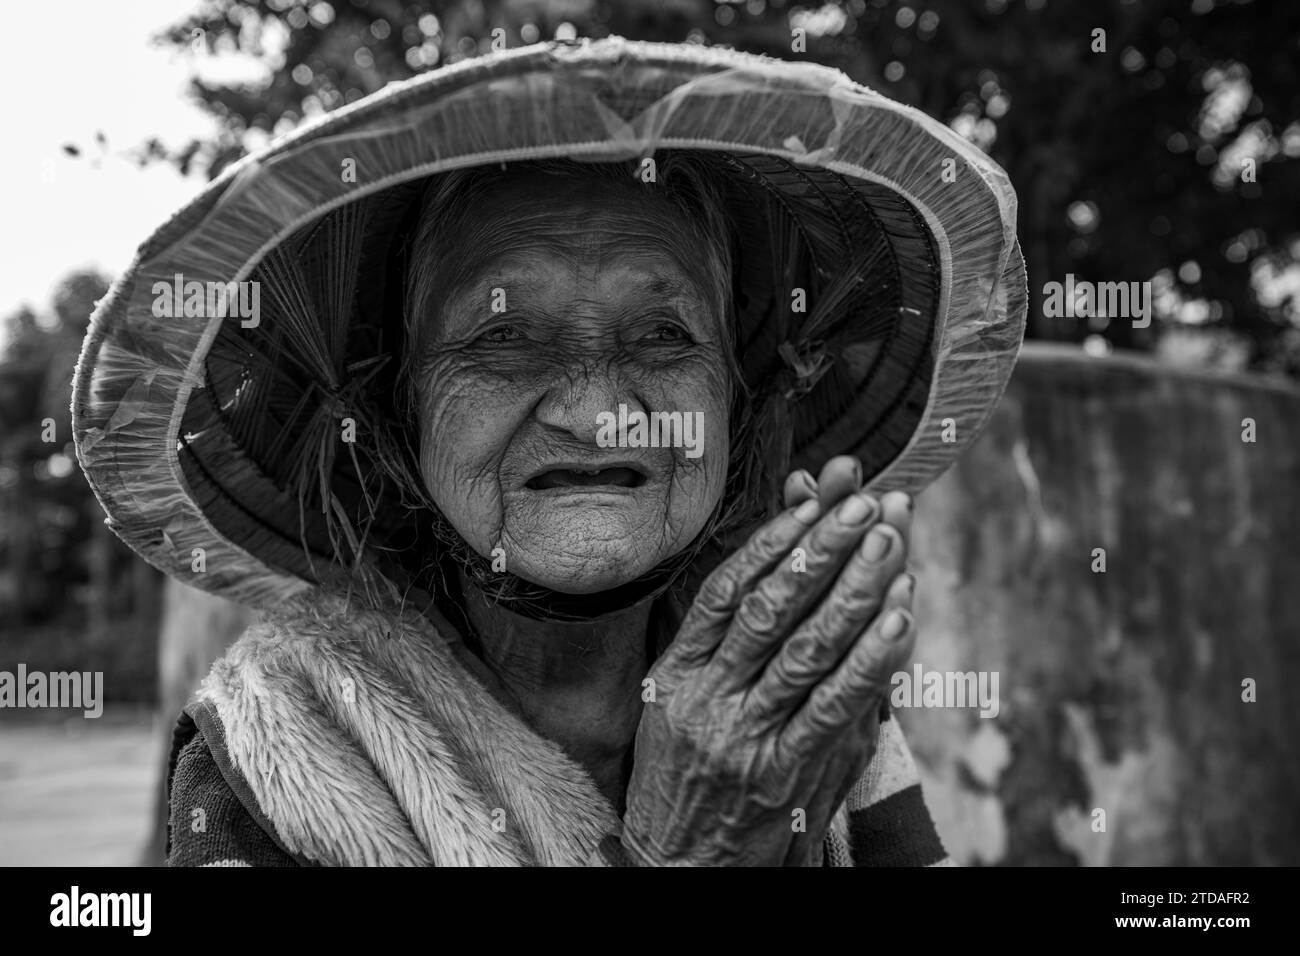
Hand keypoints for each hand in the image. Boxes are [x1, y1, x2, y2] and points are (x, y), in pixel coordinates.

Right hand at [622, 456, 916, 865]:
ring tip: (891, 538)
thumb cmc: (690, 779)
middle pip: (772, 605)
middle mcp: (706, 697)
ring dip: (856, 587)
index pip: (729, 587)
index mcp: (678, 672)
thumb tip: (785, 563)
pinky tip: (900, 615)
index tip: (816, 495)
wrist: (682, 869)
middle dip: (825, 546)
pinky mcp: (784, 774)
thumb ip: (728, 644)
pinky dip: (872, 657)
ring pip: (807, 647)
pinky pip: (836, 705)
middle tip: (866, 501)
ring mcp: (744, 737)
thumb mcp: (683, 705)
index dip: (776, 536)